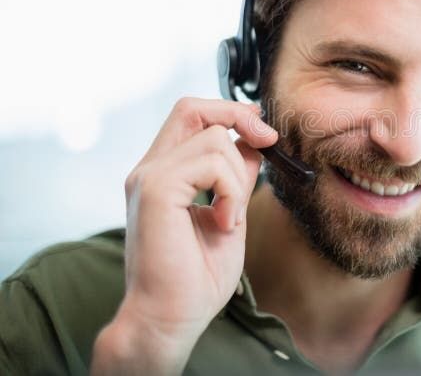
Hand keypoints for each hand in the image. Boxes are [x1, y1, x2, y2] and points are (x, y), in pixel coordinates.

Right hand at [91, 98, 276, 374]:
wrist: (170, 317)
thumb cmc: (196, 276)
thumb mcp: (229, 213)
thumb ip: (235, 177)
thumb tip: (255, 143)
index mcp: (163, 174)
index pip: (191, 116)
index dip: (230, 113)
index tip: (262, 133)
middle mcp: (150, 170)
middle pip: (192, 107)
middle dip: (237, 115)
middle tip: (267, 142)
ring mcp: (149, 177)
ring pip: (214, 138)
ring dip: (239, 178)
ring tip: (231, 216)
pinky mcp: (155, 189)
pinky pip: (211, 163)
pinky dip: (230, 191)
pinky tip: (224, 222)